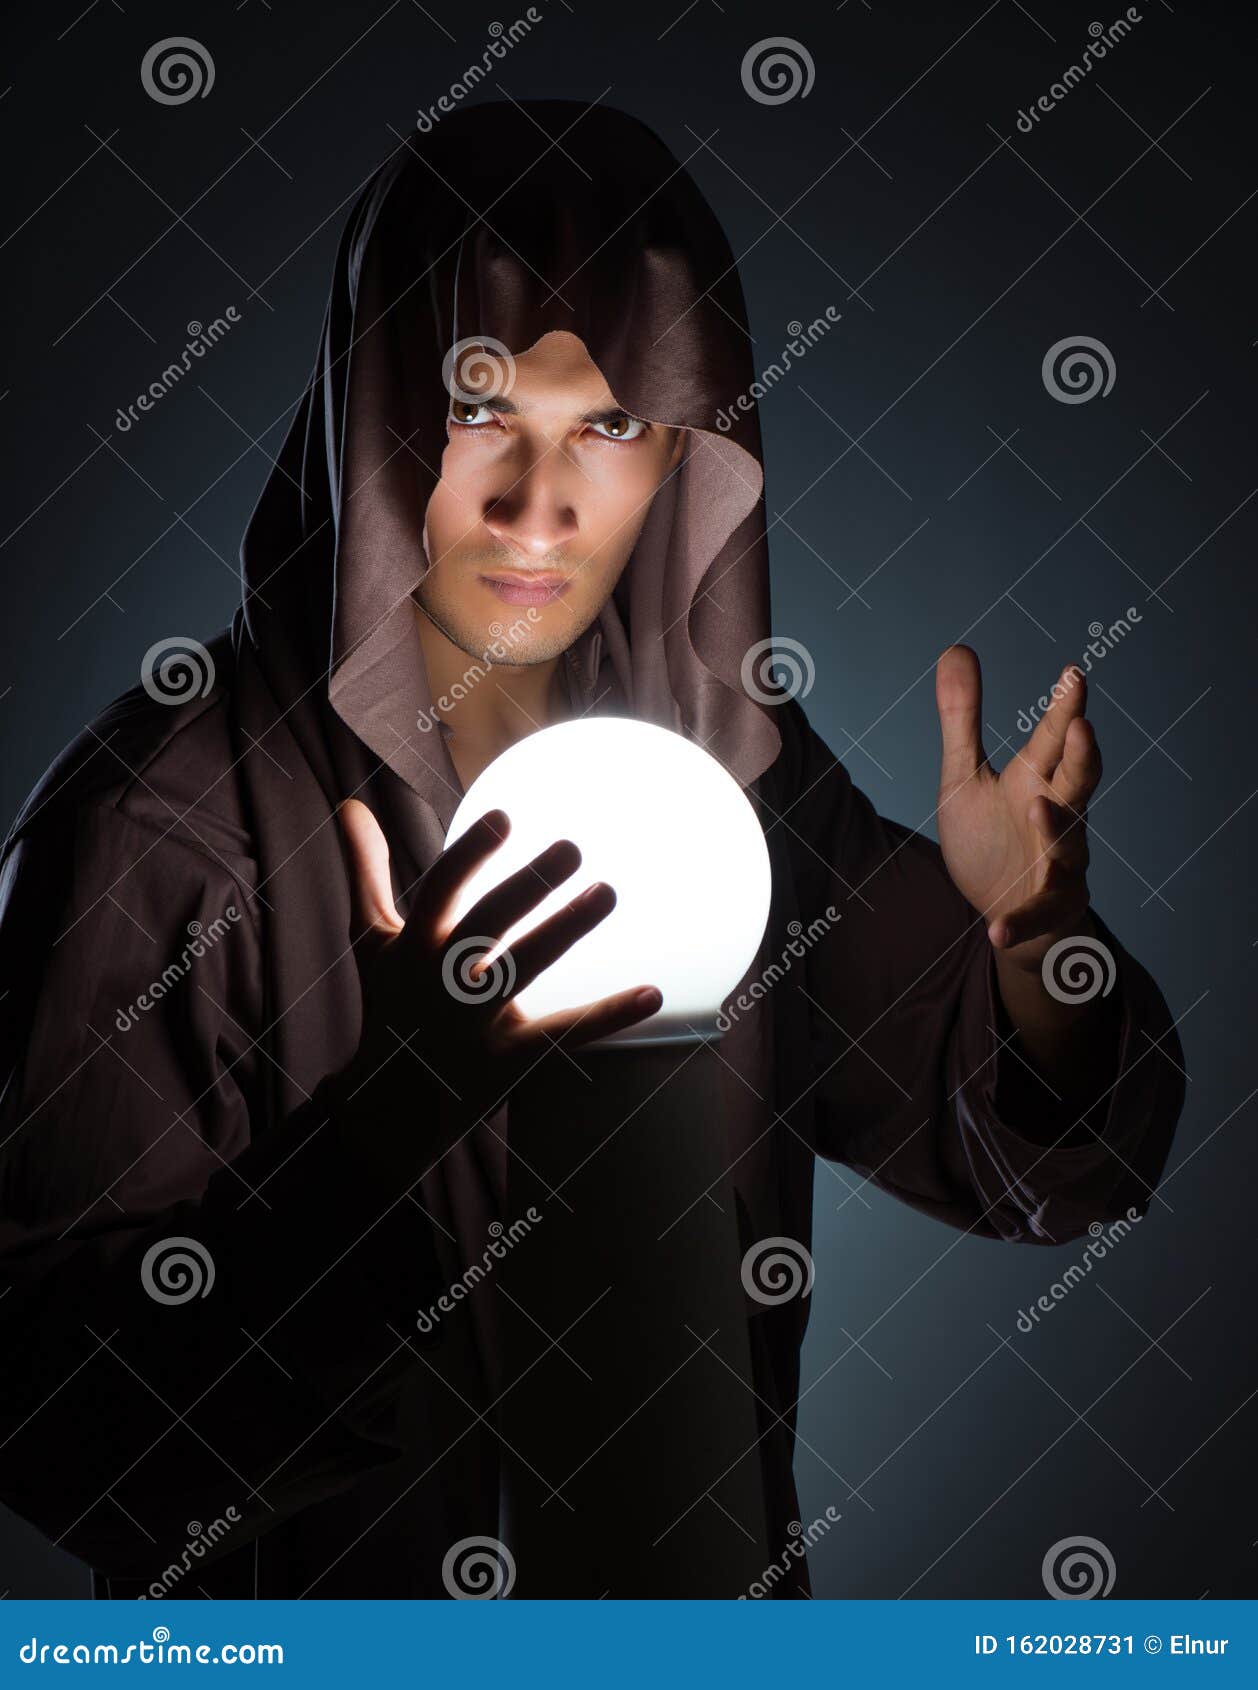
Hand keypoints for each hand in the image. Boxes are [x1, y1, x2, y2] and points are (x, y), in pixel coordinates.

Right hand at [335, 799, 661, 1156]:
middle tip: (572, 847)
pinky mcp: (507, 1062)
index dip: (469, 857)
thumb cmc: (390, 1005)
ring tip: (609, 892)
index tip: (505, 818)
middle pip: (485, 928)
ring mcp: (473, 1025)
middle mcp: (440, 983)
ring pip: (523, 972)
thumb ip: (366, 871)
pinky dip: (608, 1016)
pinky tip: (654, 992)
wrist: (384, 1110)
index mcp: (411, 948)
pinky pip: (562, 1035)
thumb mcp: (372, 940)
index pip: (440, 893)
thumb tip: (349, 804)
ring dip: (566, 930)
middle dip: (526, 887)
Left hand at [934, 644, 1100, 969]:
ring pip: (1069, 845)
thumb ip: (962, 720)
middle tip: (1082, 725)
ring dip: (1056, 830)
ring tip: (1037, 809)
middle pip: (1078, 782)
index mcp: (1037, 780)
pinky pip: (1036, 916)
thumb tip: (957, 647)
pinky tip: (996, 930)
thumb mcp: (963, 777)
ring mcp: (1059, 864)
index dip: (1065, 708)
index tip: (1073, 673)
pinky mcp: (1048, 909)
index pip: (1055, 739)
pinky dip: (1018, 922)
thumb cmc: (991, 837)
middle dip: (1082, 756)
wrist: (1001, 909)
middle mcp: (1058, 817)